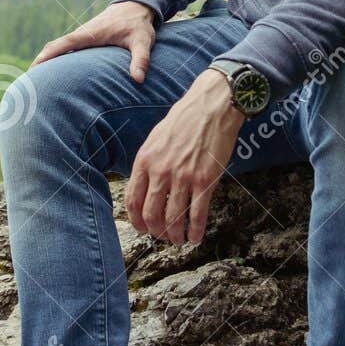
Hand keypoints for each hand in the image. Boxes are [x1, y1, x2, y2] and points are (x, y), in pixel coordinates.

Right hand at [32, 0, 156, 81]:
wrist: (136, 6)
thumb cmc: (137, 24)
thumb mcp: (142, 41)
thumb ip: (141, 59)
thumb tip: (138, 79)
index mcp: (90, 34)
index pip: (64, 44)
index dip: (48, 55)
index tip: (34, 68)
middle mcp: (81, 34)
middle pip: (54, 48)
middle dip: (40, 63)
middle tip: (26, 83)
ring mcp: (82, 37)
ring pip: (57, 49)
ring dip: (45, 62)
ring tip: (33, 83)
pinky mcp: (85, 40)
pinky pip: (65, 49)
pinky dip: (55, 59)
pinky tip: (52, 75)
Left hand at [126, 69, 244, 245]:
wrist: (212, 106)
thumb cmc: (184, 120)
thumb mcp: (155, 139)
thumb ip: (148, 163)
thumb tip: (144, 187)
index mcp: (145, 160)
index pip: (132, 200)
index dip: (136, 221)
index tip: (143, 228)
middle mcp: (161, 171)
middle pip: (151, 215)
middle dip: (156, 232)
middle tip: (164, 237)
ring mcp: (183, 177)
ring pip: (173, 219)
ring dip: (176, 236)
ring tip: (180, 239)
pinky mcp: (205, 180)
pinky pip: (197, 215)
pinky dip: (196, 231)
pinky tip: (196, 237)